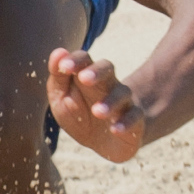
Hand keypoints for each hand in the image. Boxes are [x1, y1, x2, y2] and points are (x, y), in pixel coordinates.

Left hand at [45, 48, 144, 162]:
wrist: (102, 141)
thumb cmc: (78, 115)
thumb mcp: (61, 99)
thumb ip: (58, 78)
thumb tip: (58, 52)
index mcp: (87, 74)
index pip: (84, 59)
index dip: (75, 60)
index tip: (64, 67)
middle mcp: (107, 83)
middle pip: (107, 68)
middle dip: (96, 72)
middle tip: (84, 78)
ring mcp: (123, 100)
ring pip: (121, 93)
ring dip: (110, 101)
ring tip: (97, 111)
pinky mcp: (135, 119)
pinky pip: (134, 116)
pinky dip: (126, 122)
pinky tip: (116, 129)